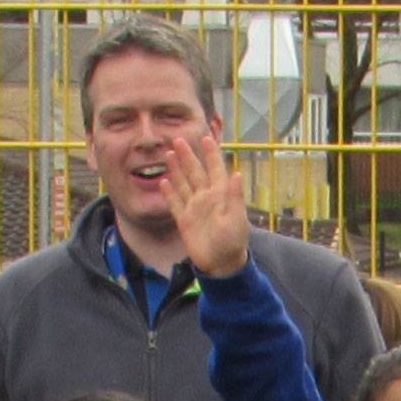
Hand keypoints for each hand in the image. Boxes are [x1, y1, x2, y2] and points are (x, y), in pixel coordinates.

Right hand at [171, 129, 254, 276]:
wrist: (220, 264)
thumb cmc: (233, 242)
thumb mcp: (237, 219)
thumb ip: (235, 196)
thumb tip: (237, 173)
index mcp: (221, 195)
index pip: (215, 169)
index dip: (211, 153)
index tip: (206, 137)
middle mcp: (206, 198)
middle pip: (195, 172)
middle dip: (187, 156)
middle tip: (178, 139)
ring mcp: (194, 208)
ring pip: (183, 184)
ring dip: (176, 170)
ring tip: (169, 154)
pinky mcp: (184, 220)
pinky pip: (174, 203)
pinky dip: (169, 192)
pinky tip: (163, 181)